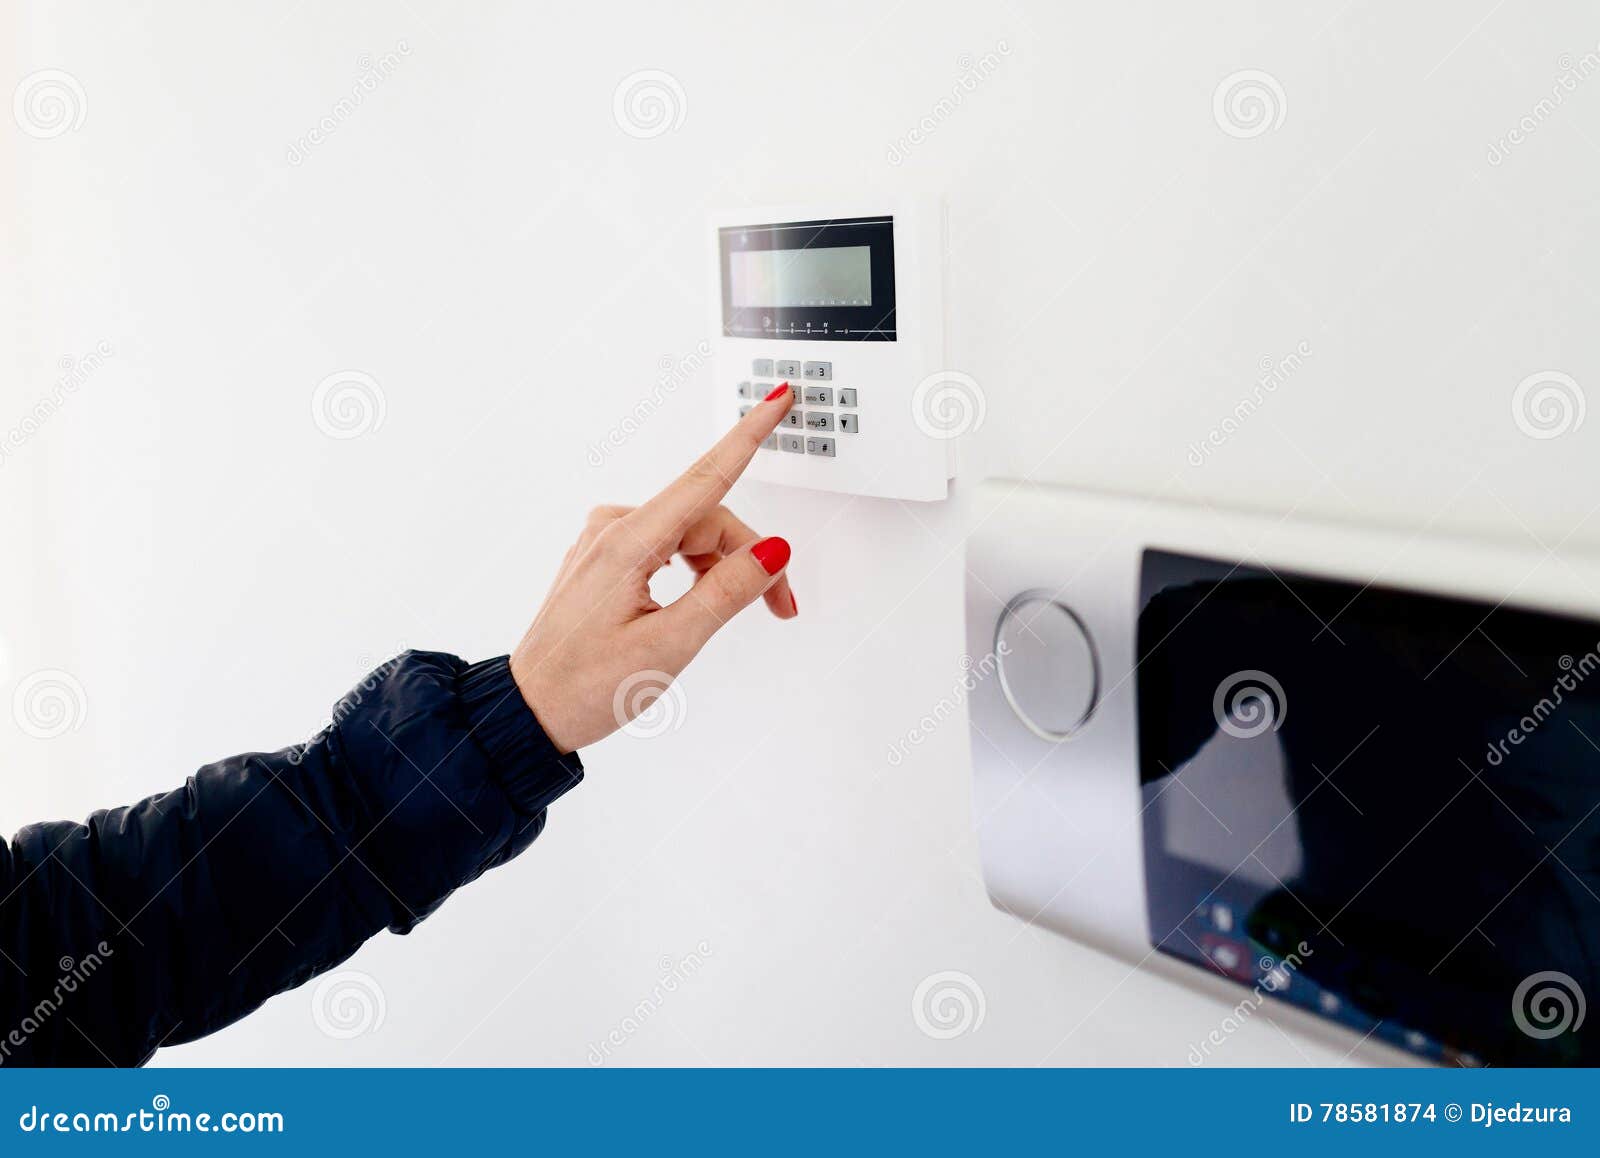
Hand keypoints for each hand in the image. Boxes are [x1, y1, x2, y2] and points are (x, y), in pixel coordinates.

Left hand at [511, 384, 797, 751]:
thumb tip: (772, 550)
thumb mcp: (669, 646)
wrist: (528, 711)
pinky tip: (701, 603)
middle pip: (707, 520)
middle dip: (751, 557)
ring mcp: (606, 541)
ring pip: (690, 535)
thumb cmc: (585, 686)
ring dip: (725, 568)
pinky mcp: (606, 558)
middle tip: (782, 606)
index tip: (777, 398)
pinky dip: (696, 571)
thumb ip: (726, 593)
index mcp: (627, 544)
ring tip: (748, 612)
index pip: (705, 478)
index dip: (748, 436)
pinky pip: (667, 547)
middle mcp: (614, 530)